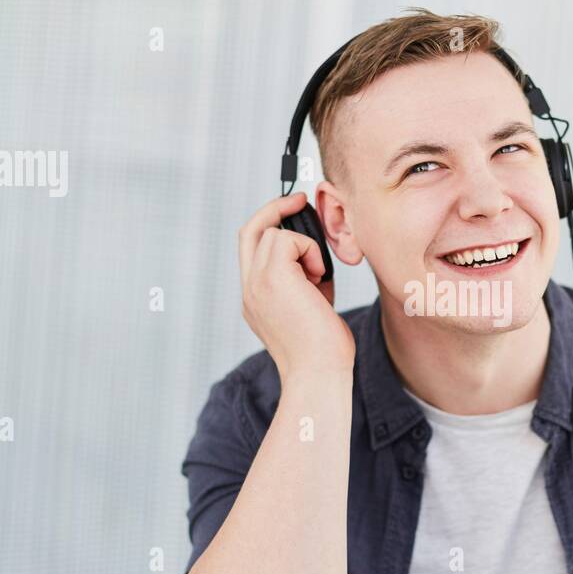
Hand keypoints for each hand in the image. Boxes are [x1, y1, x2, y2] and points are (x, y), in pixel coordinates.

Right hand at [238, 192, 354, 380]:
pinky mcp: (271, 278)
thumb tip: (315, 260)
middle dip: (274, 208)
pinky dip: (311, 252)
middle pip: (249, 230)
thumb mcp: (311, 308)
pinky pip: (290, 240)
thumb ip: (305, 282)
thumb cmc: (324, 350)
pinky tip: (320, 279)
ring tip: (318, 277)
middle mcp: (248, 289)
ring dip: (303, 245)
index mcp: (254, 298)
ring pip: (272, 233)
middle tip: (299, 199)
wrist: (319, 374)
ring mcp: (255, 283)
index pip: (251, 249)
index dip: (269, 226)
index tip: (294, 215)